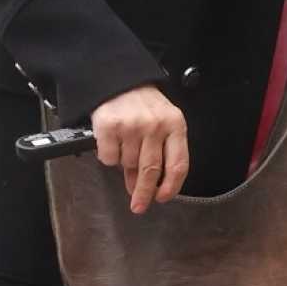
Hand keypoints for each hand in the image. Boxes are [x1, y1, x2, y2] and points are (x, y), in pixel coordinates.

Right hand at [90, 86, 189, 213]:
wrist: (119, 79)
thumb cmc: (144, 104)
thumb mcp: (162, 123)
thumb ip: (160, 153)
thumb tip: (144, 187)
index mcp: (175, 125)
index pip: (178, 164)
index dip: (170, 187)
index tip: (161, 198)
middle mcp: (155, 125)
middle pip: (151, 171)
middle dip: (144, 193)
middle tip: (138, 206)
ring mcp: (132, 126)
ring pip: (127, 164)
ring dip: (124, 164)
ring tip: (124, 148)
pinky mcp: (110, 126)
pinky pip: (109, 158)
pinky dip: (108, 156)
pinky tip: (112, 142)